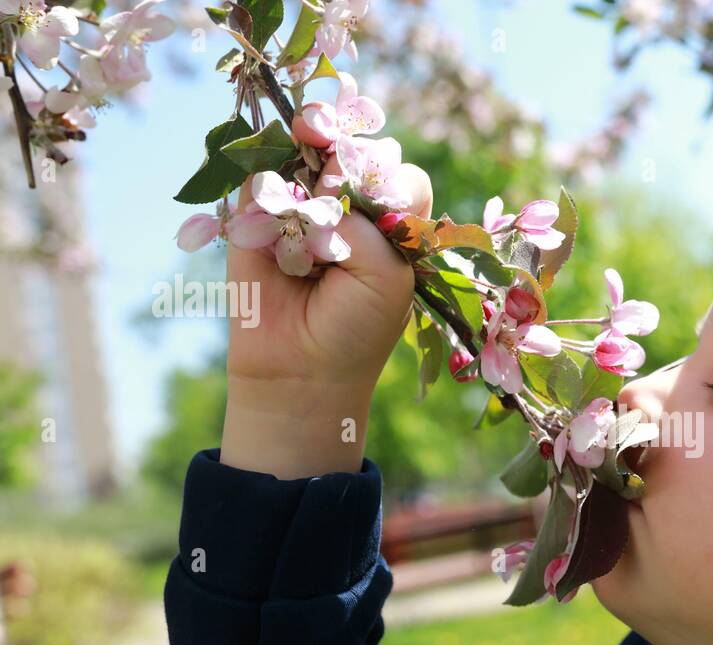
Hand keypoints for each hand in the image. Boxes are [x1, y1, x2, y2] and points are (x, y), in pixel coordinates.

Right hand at [220, 158, 432, 477]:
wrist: (299, 369)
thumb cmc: (357, 326)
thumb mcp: (387, 272)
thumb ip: (365, 216)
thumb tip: (322, 168)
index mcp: (391, 221)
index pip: (394, 171)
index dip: (380, 164)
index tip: (370, 174)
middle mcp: (348, 205)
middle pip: (348, 147)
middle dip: (339, 144)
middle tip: (324, 158)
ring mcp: (301, 204)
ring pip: (302, 148)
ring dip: (304, 146)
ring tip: (305, 180)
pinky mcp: (255, 214)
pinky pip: (258, 176)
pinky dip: (267, 184)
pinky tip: (275, 216)